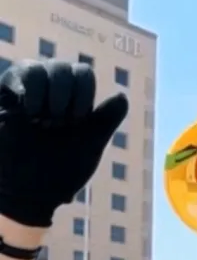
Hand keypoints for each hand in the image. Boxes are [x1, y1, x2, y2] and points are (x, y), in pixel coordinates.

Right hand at [0, 60, 128, 227]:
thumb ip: (106, 120)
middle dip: (67, 96)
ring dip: (50, 94)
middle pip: (66, 68)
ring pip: (44, 67)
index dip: (84, 94)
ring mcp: (26, 92)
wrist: (25, 192)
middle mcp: (48, 94)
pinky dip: (32, 89)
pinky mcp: (6, 94)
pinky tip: (30, 112)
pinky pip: (24, 70)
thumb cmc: (58, 174)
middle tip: (58, 124)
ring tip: (42, 119)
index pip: (83, 74)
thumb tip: (123, 95)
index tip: (77, 121)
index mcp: (71, 104)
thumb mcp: (89, 146)